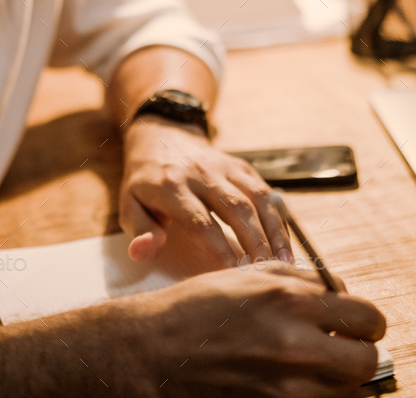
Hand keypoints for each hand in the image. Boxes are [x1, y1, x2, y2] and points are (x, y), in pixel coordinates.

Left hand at [119, 115, 292, 267]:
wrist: (162, 136)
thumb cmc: (147, 182)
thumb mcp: (129, 205)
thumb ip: (140, 230)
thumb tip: (145, 251)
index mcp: (170, 186)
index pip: (200, 221)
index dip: (219, 250)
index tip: (233, 277)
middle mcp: (201, 173)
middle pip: (235, 208)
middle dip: (254, 244)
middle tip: (267, 276)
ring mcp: (223, 167)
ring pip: (256, 198)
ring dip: (273, 232)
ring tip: (284, 264)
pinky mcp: (240, 166)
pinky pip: (264, 191)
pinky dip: (278, 218)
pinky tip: (286, 244)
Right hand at [131, 267, 385, 397]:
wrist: (154, 351)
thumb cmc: (195, 309)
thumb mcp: (247, 277)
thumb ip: (298, 282)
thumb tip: (335, 295)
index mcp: (288, 300)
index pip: (364, 314)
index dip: (362, 318)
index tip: (351, 321)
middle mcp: (294, 345)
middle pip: (367, 359)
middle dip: (358, 350)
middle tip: (341, 345)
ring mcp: (287, 388)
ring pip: (350, 391)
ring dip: (339, 377)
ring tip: (313, 363)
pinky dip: (318, 395)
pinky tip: (295, 379)